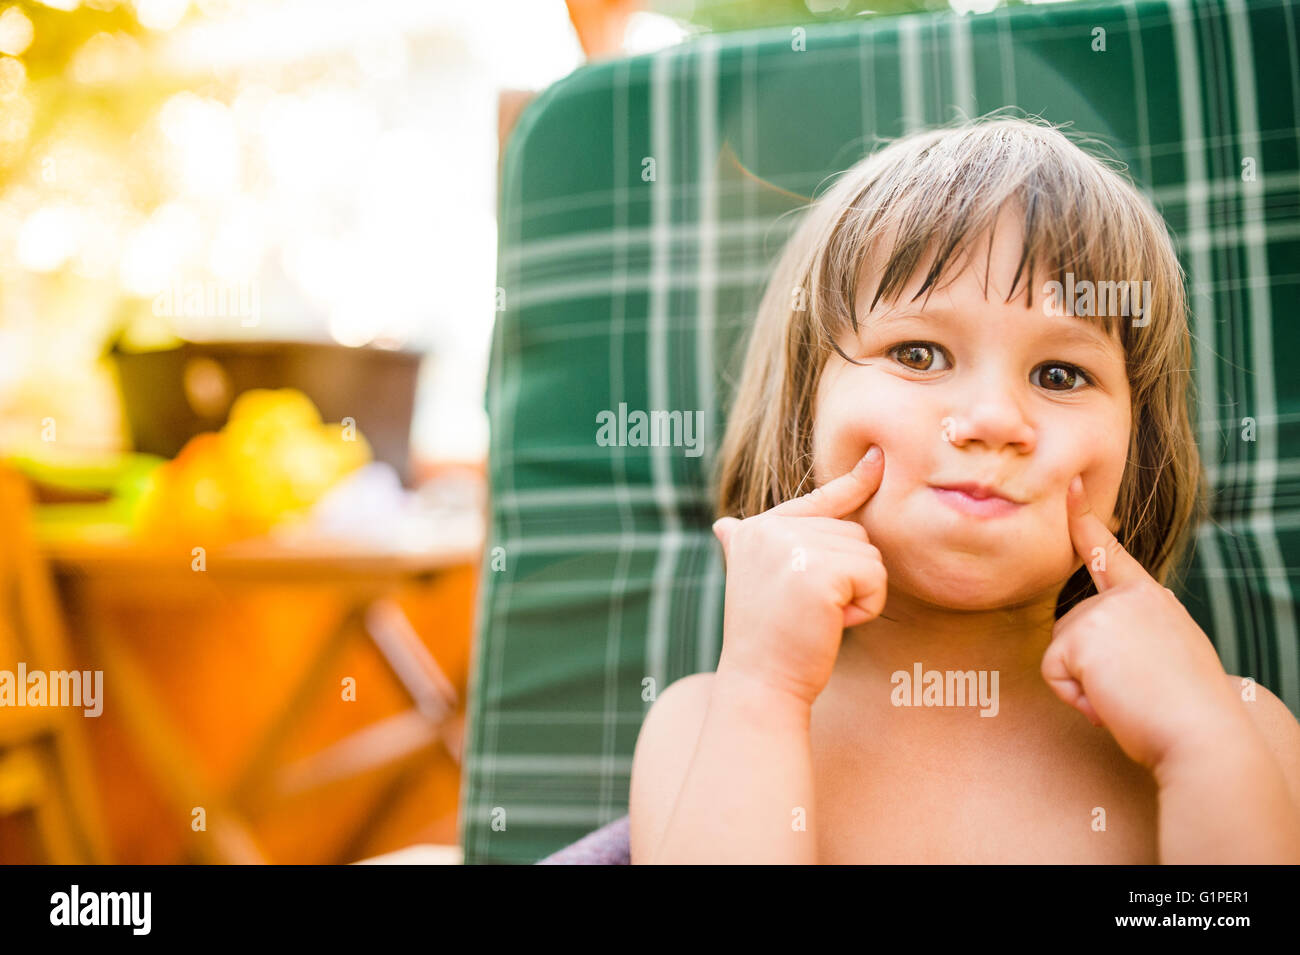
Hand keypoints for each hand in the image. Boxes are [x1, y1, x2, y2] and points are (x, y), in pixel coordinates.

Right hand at [711, 446, 886, 705]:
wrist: (760, 683)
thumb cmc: (767, 640)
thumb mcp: (756, 580)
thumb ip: (749, 544)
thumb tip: (725, 524)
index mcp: (758, 529)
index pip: (818, 499)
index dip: (854, 481)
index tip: (878, 458)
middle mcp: (771, 529)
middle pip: (854, 533)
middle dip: (850, 578)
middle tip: (812, 611)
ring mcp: (793, 546)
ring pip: (868, 555)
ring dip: (859, 594)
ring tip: (819, 618)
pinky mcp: (820, 570)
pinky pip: (874, 577)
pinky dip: (866, 607)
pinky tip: (832, 623)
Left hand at [1041, 474, 1241, 769]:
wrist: (1204, 735)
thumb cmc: (1189, 709)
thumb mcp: (1168, 655)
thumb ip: (1134, 636)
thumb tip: (1101, 644)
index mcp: (1150, 599)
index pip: (1110, 554)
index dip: (1084, 518)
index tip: (1069, 485)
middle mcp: (1126, 597)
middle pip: (1068, 631)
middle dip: (1088, 670)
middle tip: (1136, 689)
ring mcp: (1102, 613)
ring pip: (1060, 655)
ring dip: (1085, 686)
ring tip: (1130, 696)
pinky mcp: (1080, 638)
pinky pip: (1054, 674)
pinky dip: (1076, 698)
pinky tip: (1112, 703)